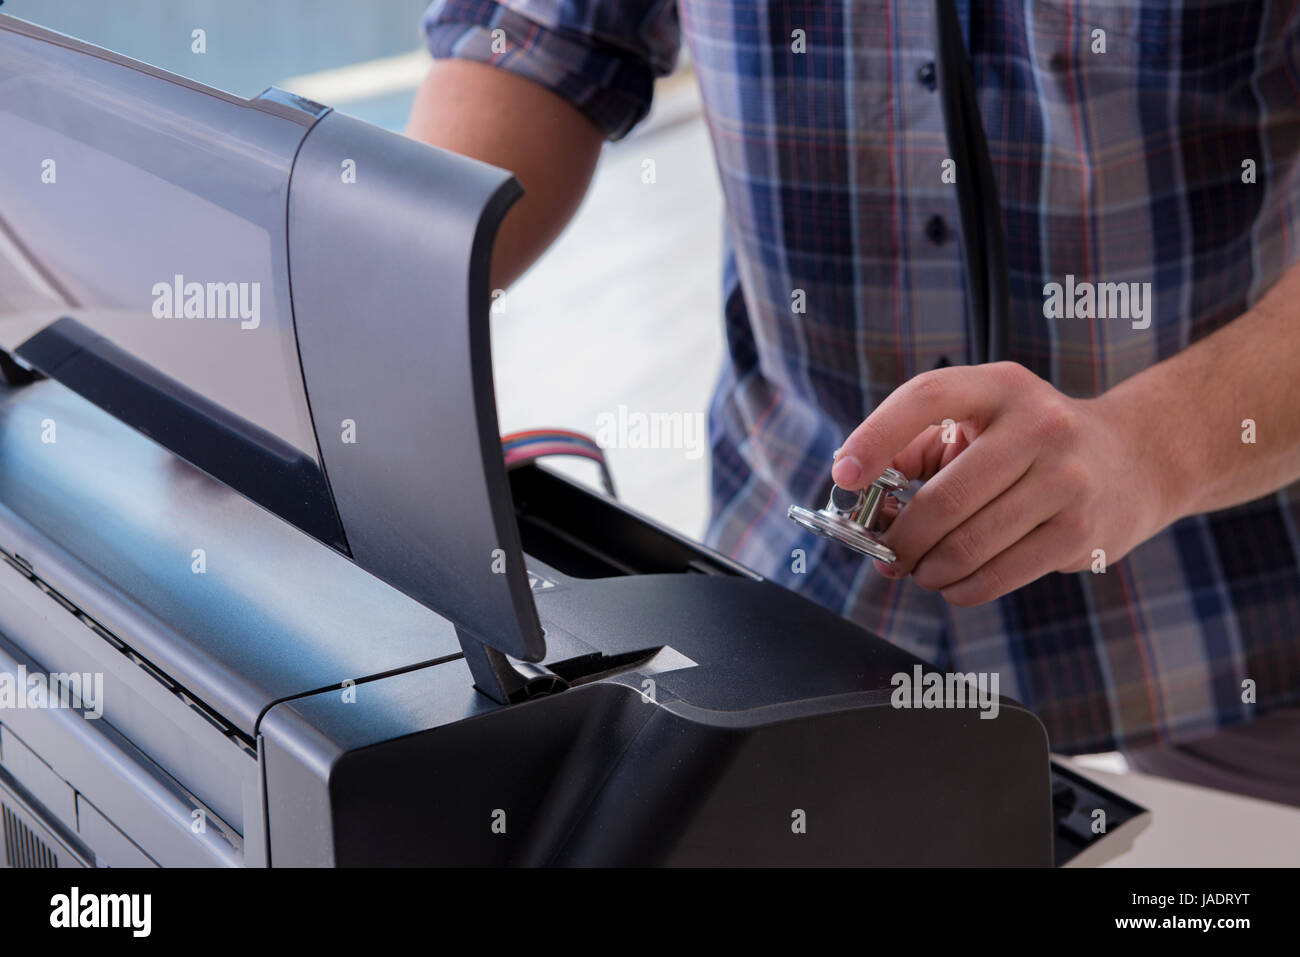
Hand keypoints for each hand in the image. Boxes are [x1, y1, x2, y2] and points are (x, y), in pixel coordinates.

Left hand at [831, 362, 1178, 604]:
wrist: (1136, 459)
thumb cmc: (1032, 442)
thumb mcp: (984, 418)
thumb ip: (922, 442)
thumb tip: (862, 487)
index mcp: (1002, 387)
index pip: (926, 398)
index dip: (876, 437)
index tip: (844, 475)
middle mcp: (1039, 426)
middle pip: (943, 498)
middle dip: (901, 538)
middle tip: (886, 555)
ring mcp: (1065, 480)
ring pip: (967, 545)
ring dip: (927, 569)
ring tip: (919, 570)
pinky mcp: (1080, 531)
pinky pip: (998, 574)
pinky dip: (961, 588)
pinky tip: (951, 583)